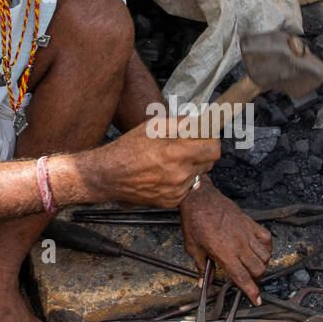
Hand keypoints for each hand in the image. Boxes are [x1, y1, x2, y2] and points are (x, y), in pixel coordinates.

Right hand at [90, 118, 219, 206]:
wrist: (109, 176)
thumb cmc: (127, 149)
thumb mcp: (152, 127)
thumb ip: (180, 123)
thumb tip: (198, 120)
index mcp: (176, 153)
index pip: (213, 149)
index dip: (212, 141)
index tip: (208, 137)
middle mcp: (179, 175)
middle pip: (208, 163)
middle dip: (202, 153)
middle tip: (188, 146)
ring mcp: (176, 191)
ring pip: (196, 176)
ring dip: (190, 167)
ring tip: (169, 161)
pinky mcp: (171, 202)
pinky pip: (186, 188)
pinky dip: (180, 180)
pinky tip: (164, 173)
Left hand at [179, 178, 272, 303]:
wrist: (199, 199)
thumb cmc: (194, 222)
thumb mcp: (193, 249)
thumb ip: (202, 268)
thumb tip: (204, 282)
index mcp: (225, 254)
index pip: (243, 278)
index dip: (251, 291)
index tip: (257, 299)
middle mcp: (239, 245)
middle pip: (258, 269)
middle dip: (257, 278)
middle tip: (250, 279)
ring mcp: (246, 233)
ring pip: (265, 256)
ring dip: (262, 264)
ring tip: (254, 265)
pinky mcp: (250, 223)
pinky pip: (266, 238)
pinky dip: (267, 247)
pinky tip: (260, 249)